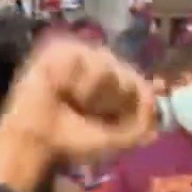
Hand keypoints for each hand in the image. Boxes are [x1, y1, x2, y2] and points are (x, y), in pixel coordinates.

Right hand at [1, 38, 156, 164]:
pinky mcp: (59, 50)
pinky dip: (76, 82)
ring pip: (107, 67)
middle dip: (112, 100)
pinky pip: (84, 60)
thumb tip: (154, 99)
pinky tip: (60, 89)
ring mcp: (79, 56)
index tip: (115, 118)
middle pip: (126, 75)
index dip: (134, 100)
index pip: (139, 83)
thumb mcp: (118, 138)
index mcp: (113, 85)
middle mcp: (99, 66)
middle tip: (88, 112)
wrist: (38, 141)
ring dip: (92, 93)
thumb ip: (144, 121)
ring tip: (71, 101)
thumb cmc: (73, 140)